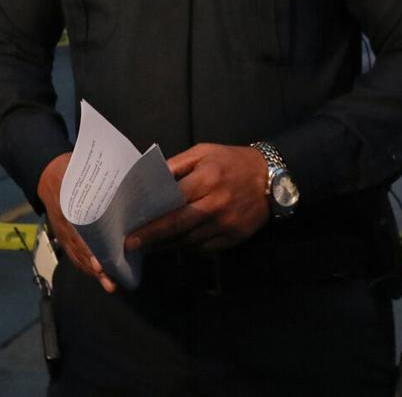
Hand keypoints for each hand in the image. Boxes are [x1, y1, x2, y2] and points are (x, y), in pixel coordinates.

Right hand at [37, 153, 118, 293]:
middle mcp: (64, 224)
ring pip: (77, 256)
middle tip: (111, 281)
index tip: (101, 263)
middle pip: (80, 250)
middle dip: (95, 267)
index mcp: (69, 206)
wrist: (47, 173)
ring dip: (92, 271)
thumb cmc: (71, 170)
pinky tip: (96, 273)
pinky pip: (72, 254)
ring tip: (109, 283)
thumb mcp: (82, 170)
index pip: (80, 234)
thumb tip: (127, 185)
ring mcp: (62, 232)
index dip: (90, 251)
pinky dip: (84, 265)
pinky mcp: (62, 235)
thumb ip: (101, 180)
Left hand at [125, 143, 269, 255]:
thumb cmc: (232, 161)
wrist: (271, 178)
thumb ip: (176, 165)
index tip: (130, 231)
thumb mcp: (203, 152)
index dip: (150, 221)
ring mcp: (226, 225)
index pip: (172, 204)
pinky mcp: (233, 238)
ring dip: (167, 245)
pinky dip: (187, 247)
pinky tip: (175, 244)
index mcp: (206, 180)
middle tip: (131, 246)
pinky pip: (204, 248)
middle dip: (152, 238)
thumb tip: (151, 180)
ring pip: (189, 241)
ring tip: (149, 245)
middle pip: (178, 227)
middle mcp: (215, 205)